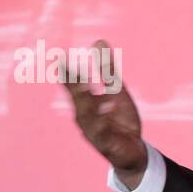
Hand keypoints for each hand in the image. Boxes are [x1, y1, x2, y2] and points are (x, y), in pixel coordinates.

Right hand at [58, 39, 146, 185]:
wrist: (132, 151)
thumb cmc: (119, 120)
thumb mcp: (117, 91)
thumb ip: (107, 70)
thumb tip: (99, 40)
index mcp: (85, 103)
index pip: (74, 86)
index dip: (68, 74)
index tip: (60, 58)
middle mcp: (85, 117)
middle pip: (78, 100)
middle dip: (74, 86)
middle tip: (70, 70)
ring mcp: (94, 132)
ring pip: (87, 118)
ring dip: (87, 103)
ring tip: (88, 87)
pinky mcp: (106, 145)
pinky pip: (102, 135)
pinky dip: (103, 124)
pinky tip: (108, 111)